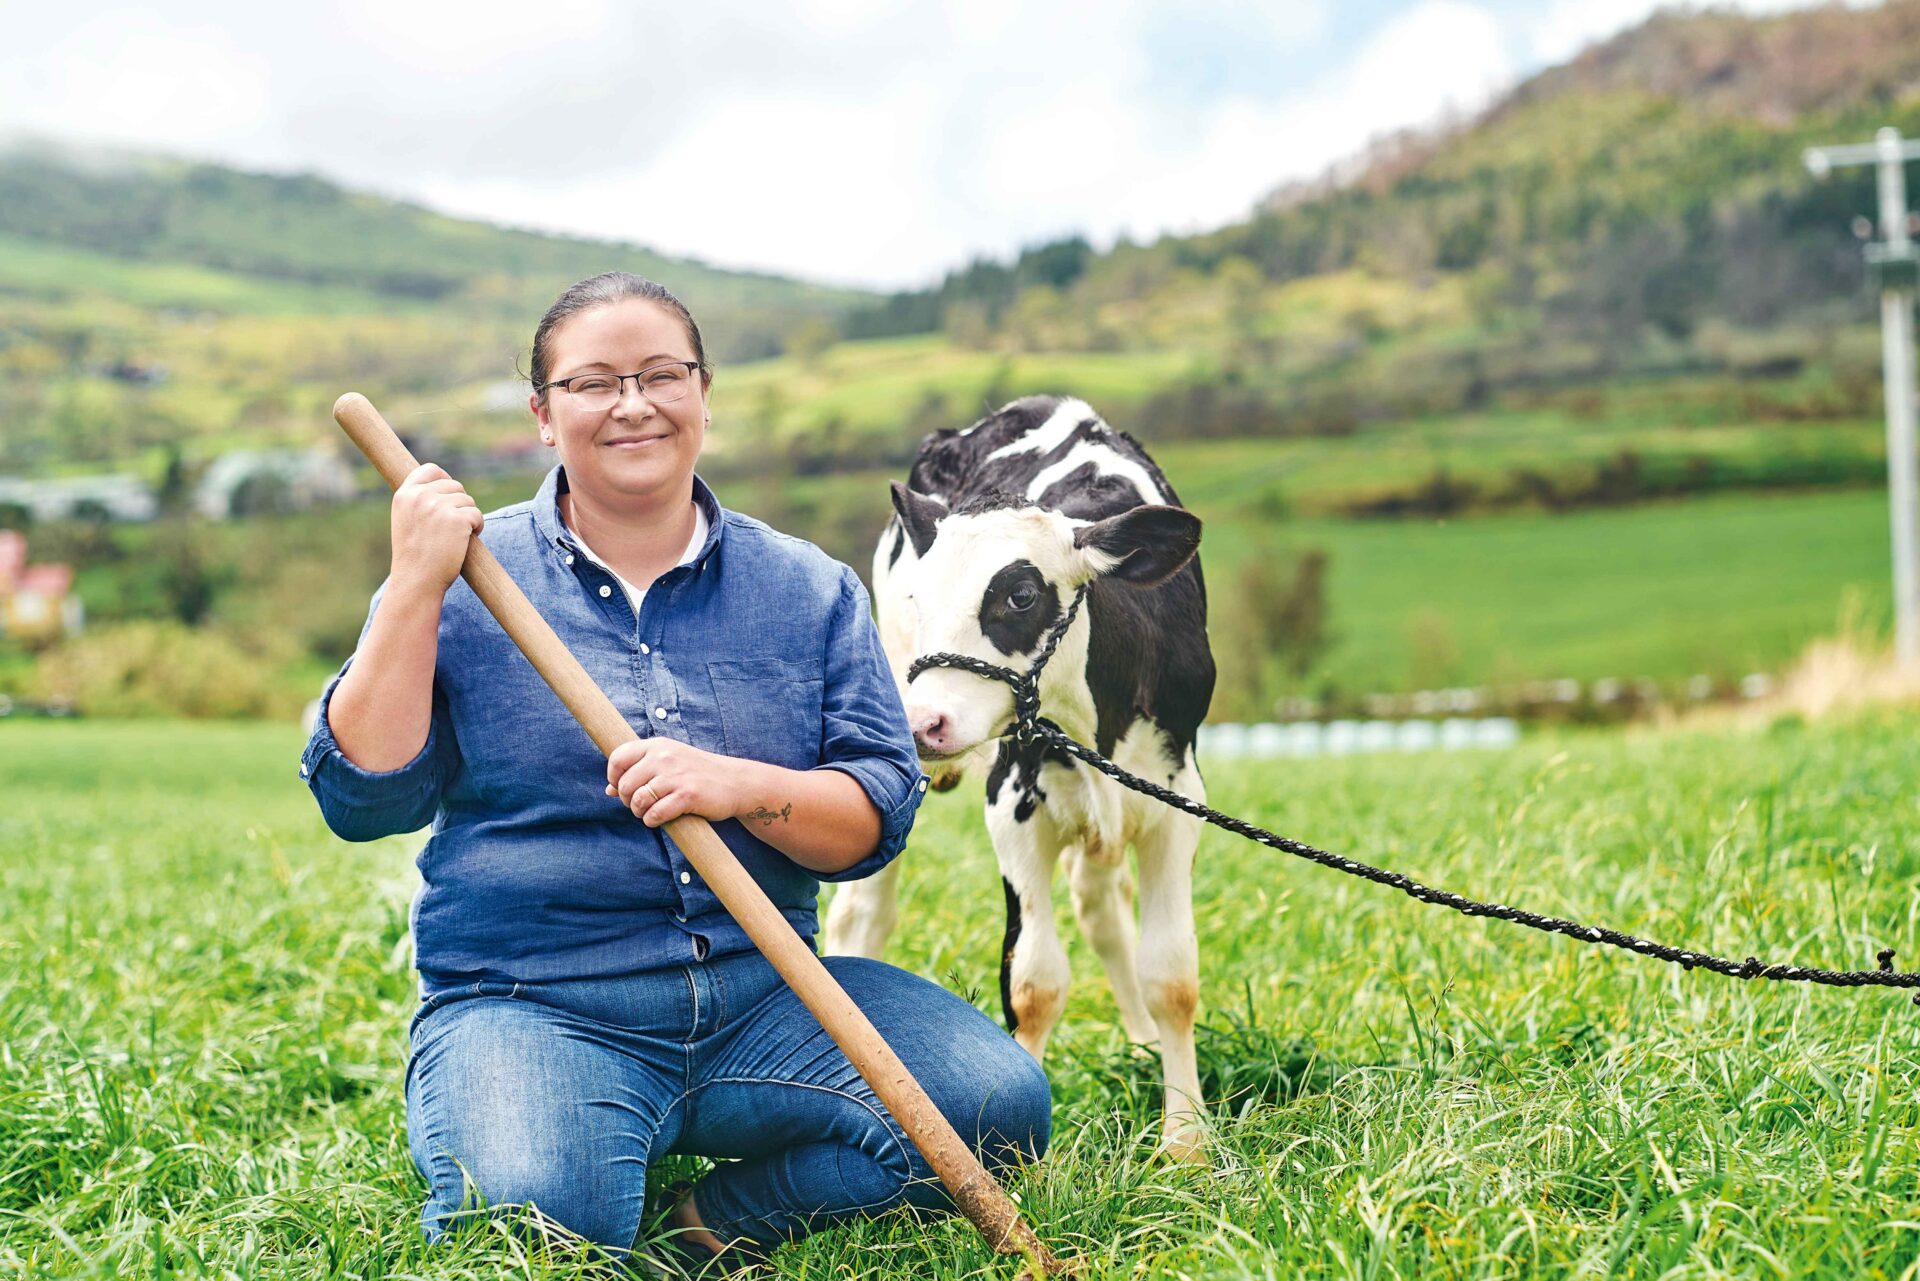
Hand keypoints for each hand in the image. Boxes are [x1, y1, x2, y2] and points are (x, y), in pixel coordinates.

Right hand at [390, 463, 481, 593]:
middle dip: (459, 504)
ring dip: (468, 517)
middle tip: (452, 528)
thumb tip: (445, 486)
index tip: (450, 494)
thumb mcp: (407, 521)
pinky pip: (477, 514)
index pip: (431, 470)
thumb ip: (420, 501)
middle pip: (455, 485)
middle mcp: (419, 496)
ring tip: (455, 538)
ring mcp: (438, 506)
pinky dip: (477, 527)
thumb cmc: (414, 556)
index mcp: (404, 494)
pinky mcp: (457, 519)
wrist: (417, 581)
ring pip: (468, 500)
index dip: (445, 479)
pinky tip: (465, 542)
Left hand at [606, 737, 752, 827]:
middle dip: (628, 800)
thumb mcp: (669, 763)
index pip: (618, 757)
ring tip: (650, 813)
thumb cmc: (697, 774)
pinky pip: (655, 814)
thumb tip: (609, 790)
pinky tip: (660, 819)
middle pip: (626, 784)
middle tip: (640, 805)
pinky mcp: (688, 795)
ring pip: (638, 800)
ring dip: (639, 812)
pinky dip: (652, 821)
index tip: (622, 788)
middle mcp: (665, 757)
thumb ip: (639, 771)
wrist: (736, 782)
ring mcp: (676, 776)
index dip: (614, 777)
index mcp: (658, 745)